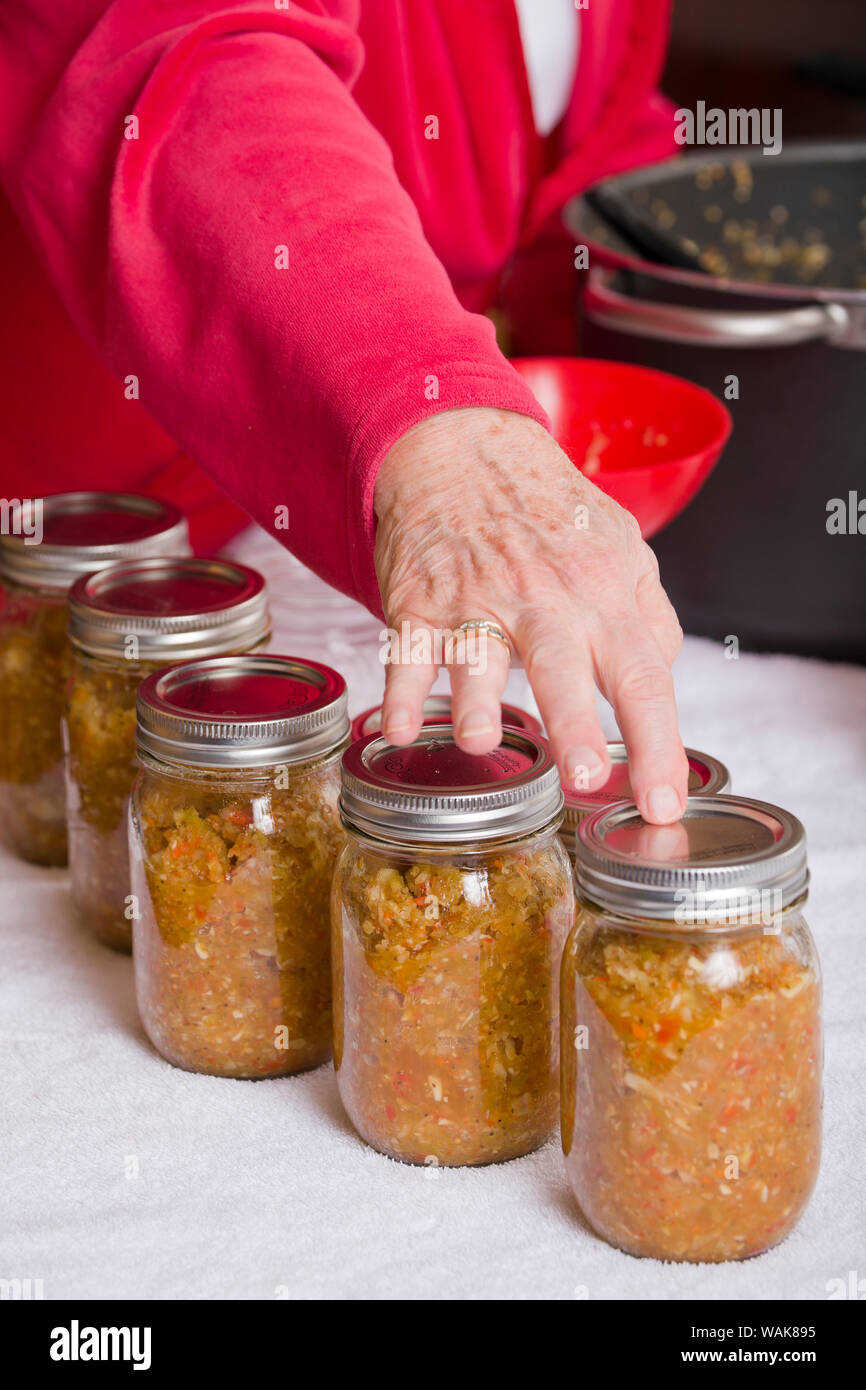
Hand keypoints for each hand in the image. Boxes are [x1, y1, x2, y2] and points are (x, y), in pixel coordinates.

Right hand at [373, 407, 688, 823]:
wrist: (463, 448)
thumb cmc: (548, 510)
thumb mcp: (624, 546)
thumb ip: (650, 617)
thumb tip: (662, 681)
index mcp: (603, 594)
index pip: (643, 678)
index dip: (658, 745)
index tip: (663, 805)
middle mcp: (543, 600)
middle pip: (564, 668)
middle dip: (576, 724)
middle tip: (585, 778)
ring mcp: (476, 601)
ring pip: (476, 658)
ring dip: (476, 701)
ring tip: (482, 742)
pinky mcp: (419, 603)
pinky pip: (408, 652)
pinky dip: (400, 692)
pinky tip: (399, 730)